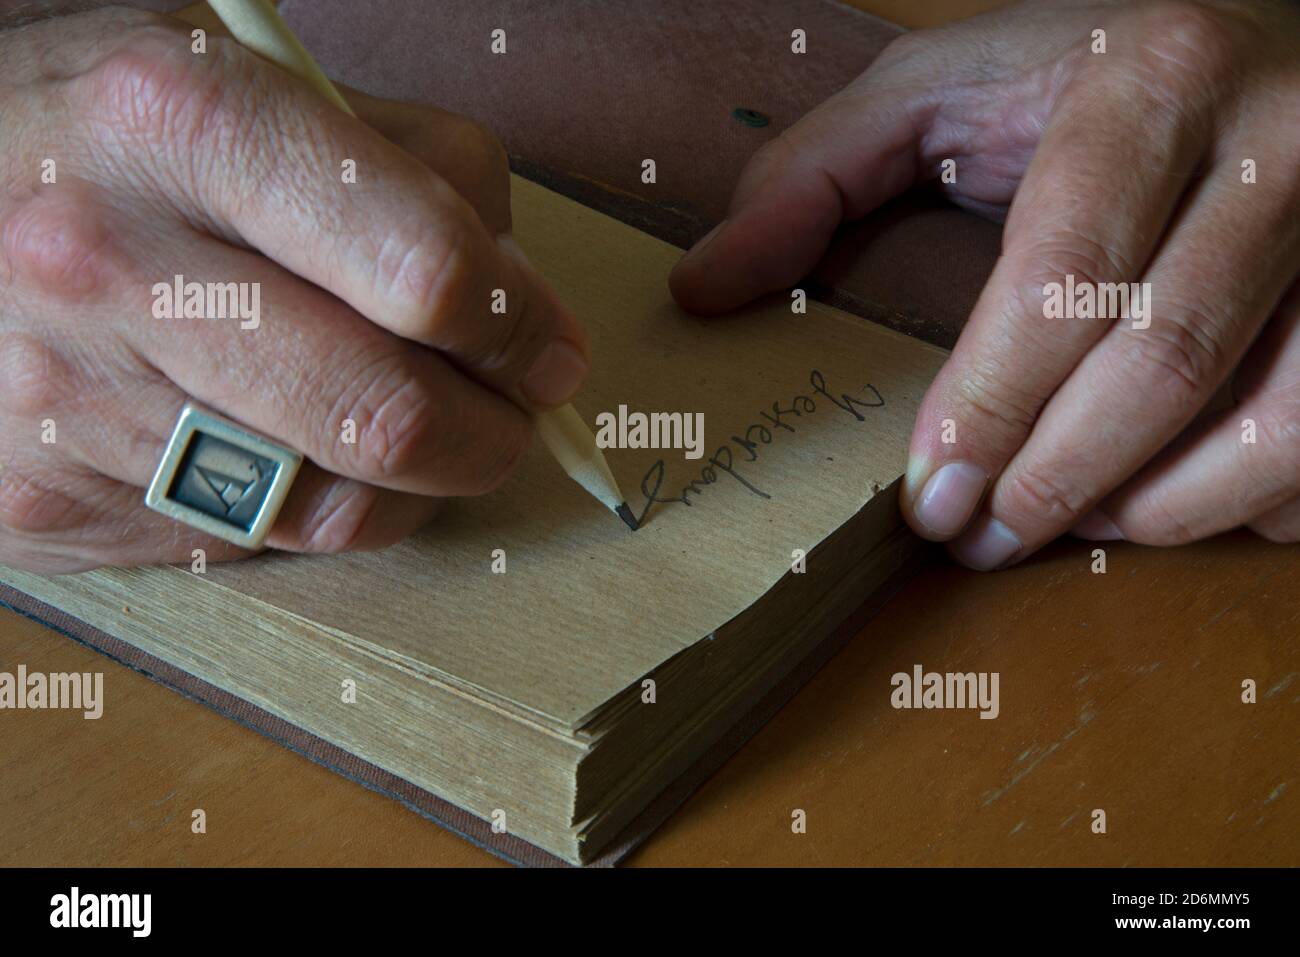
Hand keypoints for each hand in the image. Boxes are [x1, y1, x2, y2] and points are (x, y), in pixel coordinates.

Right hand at [0, 7, 588, 572]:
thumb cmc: (110, 132)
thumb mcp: (252, 77)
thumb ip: (414, 165)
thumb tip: (524, 295)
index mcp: (178, 122)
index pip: (421, 267)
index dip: (517, 325)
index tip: (549, 349)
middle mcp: (105, 263)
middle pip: (386, 413)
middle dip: (492, 432)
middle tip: (512, 415)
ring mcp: (65, 398)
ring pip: (333, 505)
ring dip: (418, 484)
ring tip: (421, 433)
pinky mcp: (48, 501)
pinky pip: (249, 542)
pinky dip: (314, 506)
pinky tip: (302, 447)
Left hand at [671, 0, 1299, 566]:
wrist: (1252, 30)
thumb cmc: (1079, 73)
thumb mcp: (937, 88)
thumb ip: (814, 174)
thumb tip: (703, 290)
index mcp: (1150, 83)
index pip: (1064, 275)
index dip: (991, 404)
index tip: (928, 495)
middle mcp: (1278, 145)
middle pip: (1166, 362)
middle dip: (1057, 481)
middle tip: (974, 540)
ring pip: (1277, 418)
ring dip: (1159, 507)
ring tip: (1066, 525)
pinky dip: (1254, 503)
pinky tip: (1173, 502)